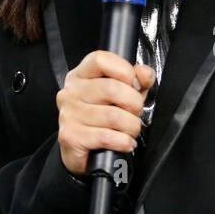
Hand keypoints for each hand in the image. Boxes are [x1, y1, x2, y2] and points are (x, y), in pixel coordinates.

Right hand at [56, 51, 154, 177]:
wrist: (81, 154)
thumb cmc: (100, 121)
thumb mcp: (120, 96)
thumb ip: (136, 81)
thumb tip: (145, 74)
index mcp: (81, 76)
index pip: (100, 59)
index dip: (124, 70)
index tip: (133, 84)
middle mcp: (71, 92)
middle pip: (111, 88)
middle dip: (134, 104)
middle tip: (135, 113)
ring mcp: (69, 114)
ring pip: (113, 116)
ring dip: (131, 127)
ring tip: (130, 131)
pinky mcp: (70, 136)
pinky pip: (107, 137)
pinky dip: (123, 142)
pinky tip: (124, 142)